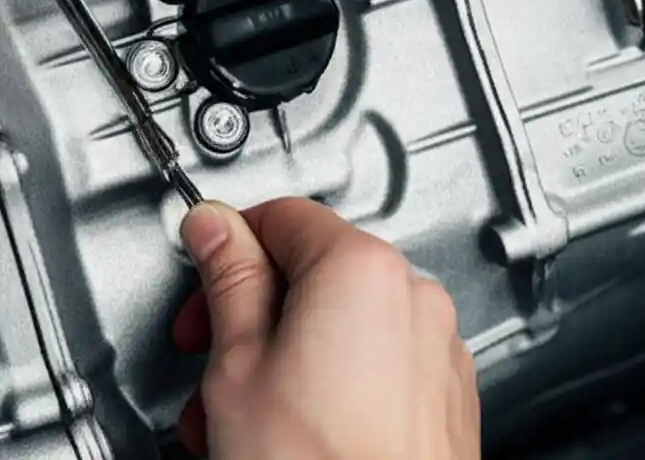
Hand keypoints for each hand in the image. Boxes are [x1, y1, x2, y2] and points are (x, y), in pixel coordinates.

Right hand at [173, 198, 480, 458]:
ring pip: (341, 322)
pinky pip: (377, 362)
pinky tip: (290, 429)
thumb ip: (226, 279)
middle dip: (250, 311)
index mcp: (361, 269)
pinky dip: (330, 381)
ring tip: (239, 412)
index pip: (281, 216)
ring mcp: (437, 348)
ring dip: (282, 353)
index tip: (200, 272)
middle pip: (313, 269)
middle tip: (208, 352)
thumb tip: (214, 228)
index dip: (227, 245)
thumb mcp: (237, 363)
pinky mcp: (444, 396)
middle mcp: (413, 296)